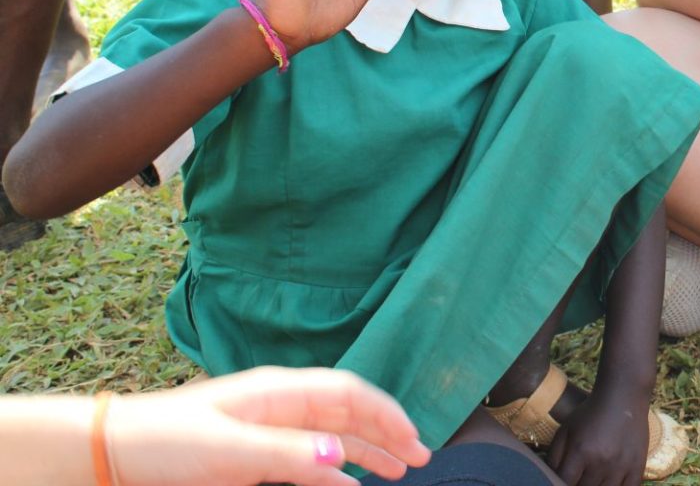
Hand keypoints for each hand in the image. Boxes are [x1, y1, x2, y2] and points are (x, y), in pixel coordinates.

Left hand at [110, 367, 431, 485]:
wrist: (110, 455)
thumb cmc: (163, 443)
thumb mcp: (227, 450)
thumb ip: (285, 453)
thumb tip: (342, 457)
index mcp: (276, 392)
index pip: (346, 394)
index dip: (384, 413)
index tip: (413, 439)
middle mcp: (278, 407)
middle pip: (346, 413)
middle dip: (386, 431)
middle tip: (420, 457)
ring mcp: (266, 432)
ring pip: (331, 436)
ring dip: (367, 450)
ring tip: (399, 469)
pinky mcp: (251, 457)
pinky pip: (307, 459)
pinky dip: (335, 470)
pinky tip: (350, 485)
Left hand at [545, 386, 649, 485]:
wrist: (623, 396)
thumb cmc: (590, 413)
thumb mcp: (566, 429)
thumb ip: (554, 456)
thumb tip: (549, 477)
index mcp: (581, 451)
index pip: (565, 482)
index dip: (560, 484)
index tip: (564, 478)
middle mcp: (601, 461)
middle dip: (579, 485)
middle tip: (579, 476)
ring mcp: (621, 465)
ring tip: (593, 479)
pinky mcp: (637, 466)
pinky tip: (610, 483)